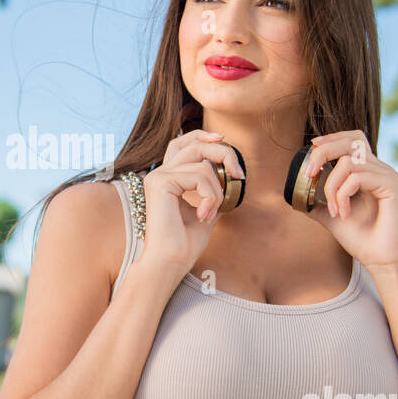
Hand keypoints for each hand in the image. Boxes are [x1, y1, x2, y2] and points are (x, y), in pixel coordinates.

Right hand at [140, 128, 244, 273]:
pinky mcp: (160, 182)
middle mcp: (159, 174)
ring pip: (203, 164)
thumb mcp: (206, 211)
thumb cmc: (185, 244)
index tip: (223, 139)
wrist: (170, 263)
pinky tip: (204, 215)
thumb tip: (229, 176)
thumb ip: (212, 191)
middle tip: (239, 174)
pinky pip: (199, 176)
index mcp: (166, 178)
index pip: (182, 143)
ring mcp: (158, 176)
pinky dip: (210, 196)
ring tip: (211, 213)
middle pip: (194, 144)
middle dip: (223, 153)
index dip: (202, 135)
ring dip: (217, 191)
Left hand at [301, 131, 397, 268]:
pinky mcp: (392, 186)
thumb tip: (295, 194)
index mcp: (369, 172)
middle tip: (309, 173)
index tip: (312, 148)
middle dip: (324, 152)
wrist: (384, 261)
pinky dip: (343, 194)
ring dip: (332, 185)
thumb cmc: (363, 240)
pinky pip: (358, 177)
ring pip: (349, 161)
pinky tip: (343, 213)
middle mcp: (381, 169)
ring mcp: (388, 176)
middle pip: (352, 140)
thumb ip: (317, 202)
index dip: (331, 139)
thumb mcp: (332, 216)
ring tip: (332, 209)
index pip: (353, 139)